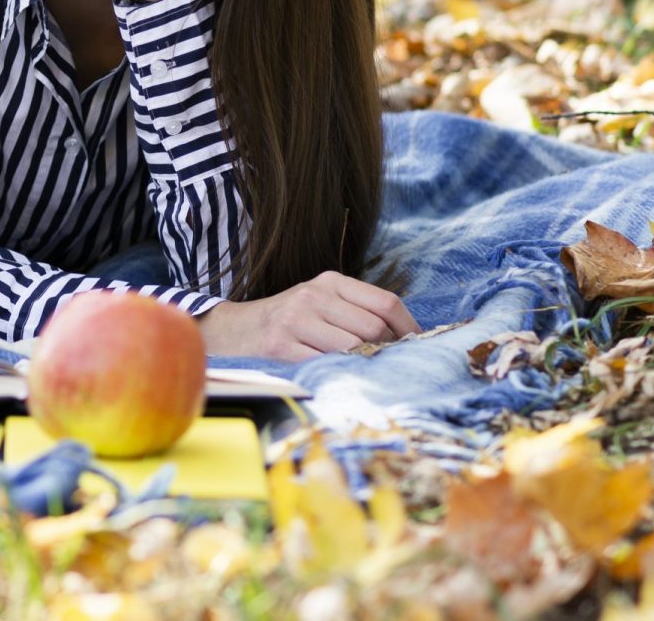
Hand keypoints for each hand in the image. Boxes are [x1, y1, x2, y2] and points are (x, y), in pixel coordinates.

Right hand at [196, 271, 418, 360]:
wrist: (236, 330)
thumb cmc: (290, 320)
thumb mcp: (322, 302)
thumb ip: (358, 311)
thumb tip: (407, 338)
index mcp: (329, 281)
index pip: (385, 302)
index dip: (409, 327)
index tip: (418, 346)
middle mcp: (313, 296)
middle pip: (373, 328)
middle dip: (384, 350)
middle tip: (383, 362)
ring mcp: (295, 320)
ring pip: (353, 348)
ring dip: (360, 363)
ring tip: (356, 368)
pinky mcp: (281, 346)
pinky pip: (326, 364)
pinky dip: (336, 372)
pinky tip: (332, 373)